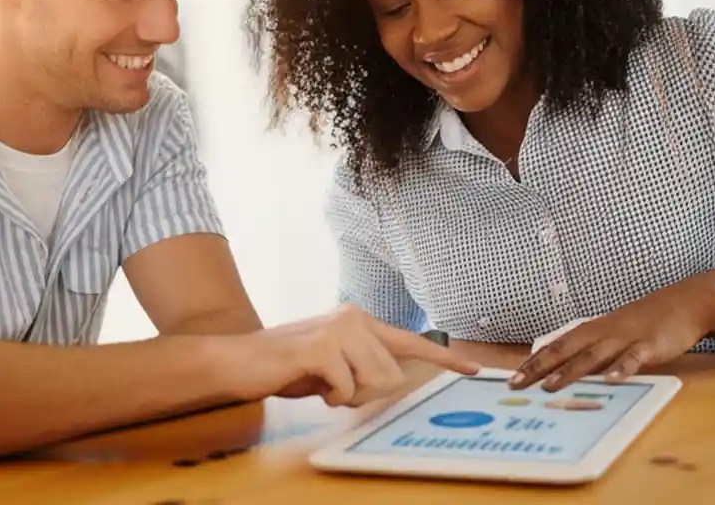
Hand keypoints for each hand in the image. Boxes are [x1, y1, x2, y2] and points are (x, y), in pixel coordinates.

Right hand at [225, 304, 479, 406]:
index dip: (445, 358)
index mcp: (360, 320)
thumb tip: (395, 380)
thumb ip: (364, 366)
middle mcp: (354, 317)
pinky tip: (308, 382)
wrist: (240, 360)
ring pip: (373, 382)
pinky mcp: (322, 346)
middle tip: (332, 388)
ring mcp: (339, 329)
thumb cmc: (287, 367)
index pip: (411, 342)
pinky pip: (346, 390)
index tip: (474, 369)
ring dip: (346, 395)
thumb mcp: (334, 365)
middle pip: (392, 375)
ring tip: (319, 382)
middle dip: (366, 393)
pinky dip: (328, 397)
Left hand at [510, 281, 710, 391]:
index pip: (556, 346)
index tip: (512, 376)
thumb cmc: (643, 321)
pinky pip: (634, 358)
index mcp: (591, 330)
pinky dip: (622, 369)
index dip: (534, 361)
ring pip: (593, 355)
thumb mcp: (611, 332)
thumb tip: (566, 365)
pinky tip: (611, 381)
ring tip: (551, 386)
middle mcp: (602, 333)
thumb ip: (591, 347)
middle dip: (539, 367)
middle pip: (565, 349)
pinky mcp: (649, 345)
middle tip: (516, 383)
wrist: (683, 303)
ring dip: (571, 371)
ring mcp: (625, 338)